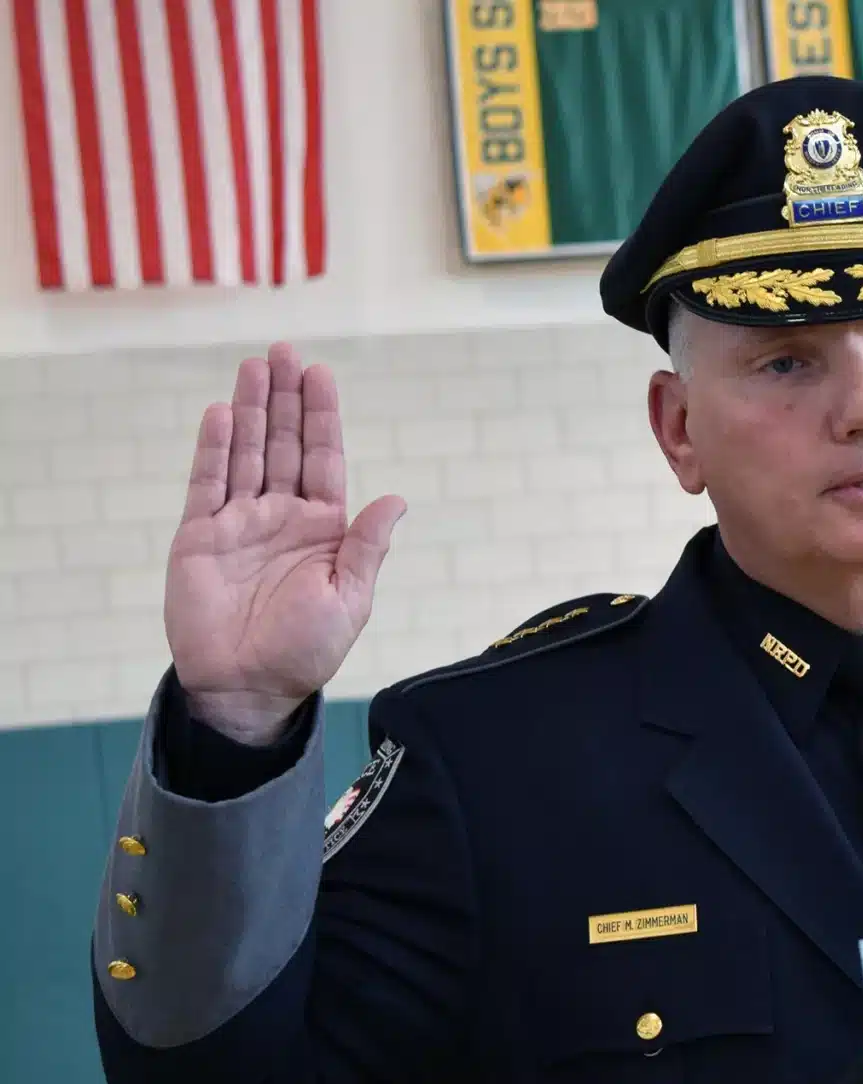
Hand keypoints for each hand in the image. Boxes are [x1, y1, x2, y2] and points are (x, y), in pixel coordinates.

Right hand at [166, 344, 404, 744]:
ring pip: (246, 453)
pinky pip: (207, 482)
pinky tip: (221, 412)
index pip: (323, 459)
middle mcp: (281, 517)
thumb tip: (397, 498)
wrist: (247, 687)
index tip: (321, 375)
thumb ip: (367, 545)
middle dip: (285, 398)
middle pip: (283, 444)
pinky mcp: (200, 536)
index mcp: (323, 528)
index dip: (321, 417)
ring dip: (250, 409)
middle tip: (285, 350)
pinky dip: (214, 448)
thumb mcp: (349, 597)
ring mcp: (239, 522)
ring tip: (254, 365)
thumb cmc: (305, 649)